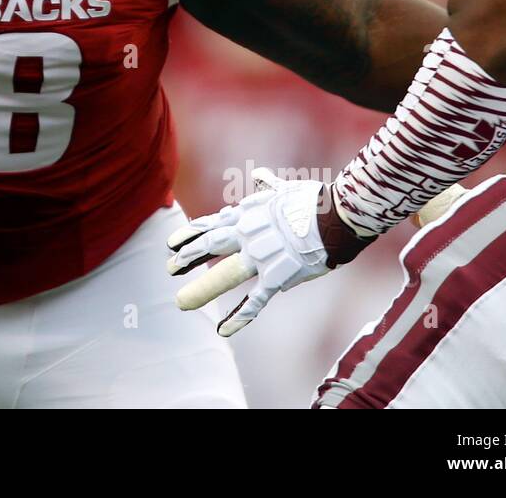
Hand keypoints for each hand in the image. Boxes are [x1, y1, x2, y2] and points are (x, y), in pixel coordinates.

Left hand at [166, 168, 371, 336]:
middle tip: (169, 268)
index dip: (190, 235)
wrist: (335, 215)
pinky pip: (255, 300)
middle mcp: (247, 234)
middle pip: (210, 247)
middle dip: (187, 258)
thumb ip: (268, 185)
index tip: (171, 243)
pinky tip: (223, 329)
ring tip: (181, 302)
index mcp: (247, 214)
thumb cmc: (314, 200)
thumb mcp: (284, 188)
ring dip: (202, 289)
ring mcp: (260, 256)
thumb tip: (261, 175)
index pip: (211, 225)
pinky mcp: (277, 276)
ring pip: (225, 275)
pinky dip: (240, 316)